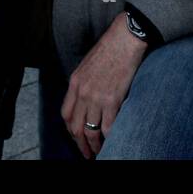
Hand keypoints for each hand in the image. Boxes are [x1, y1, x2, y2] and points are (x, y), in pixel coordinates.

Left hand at [61, 14, 147, 158]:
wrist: (125, 39)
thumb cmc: (110, 48)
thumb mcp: (87, 65)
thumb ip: (83, 83)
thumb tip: (86, 100)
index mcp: (75, 83)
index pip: (66, 114)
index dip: (70, 129)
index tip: (76, 137)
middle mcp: (82, 92)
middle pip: (76, 127)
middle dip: (80, 144)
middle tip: (87, 154)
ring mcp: (97, 97)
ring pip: (91, 131)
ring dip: (95, 146)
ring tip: (100, 152)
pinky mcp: (113, 100)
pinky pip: (108, 126)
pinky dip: (109, 138)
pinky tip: (112, 142)